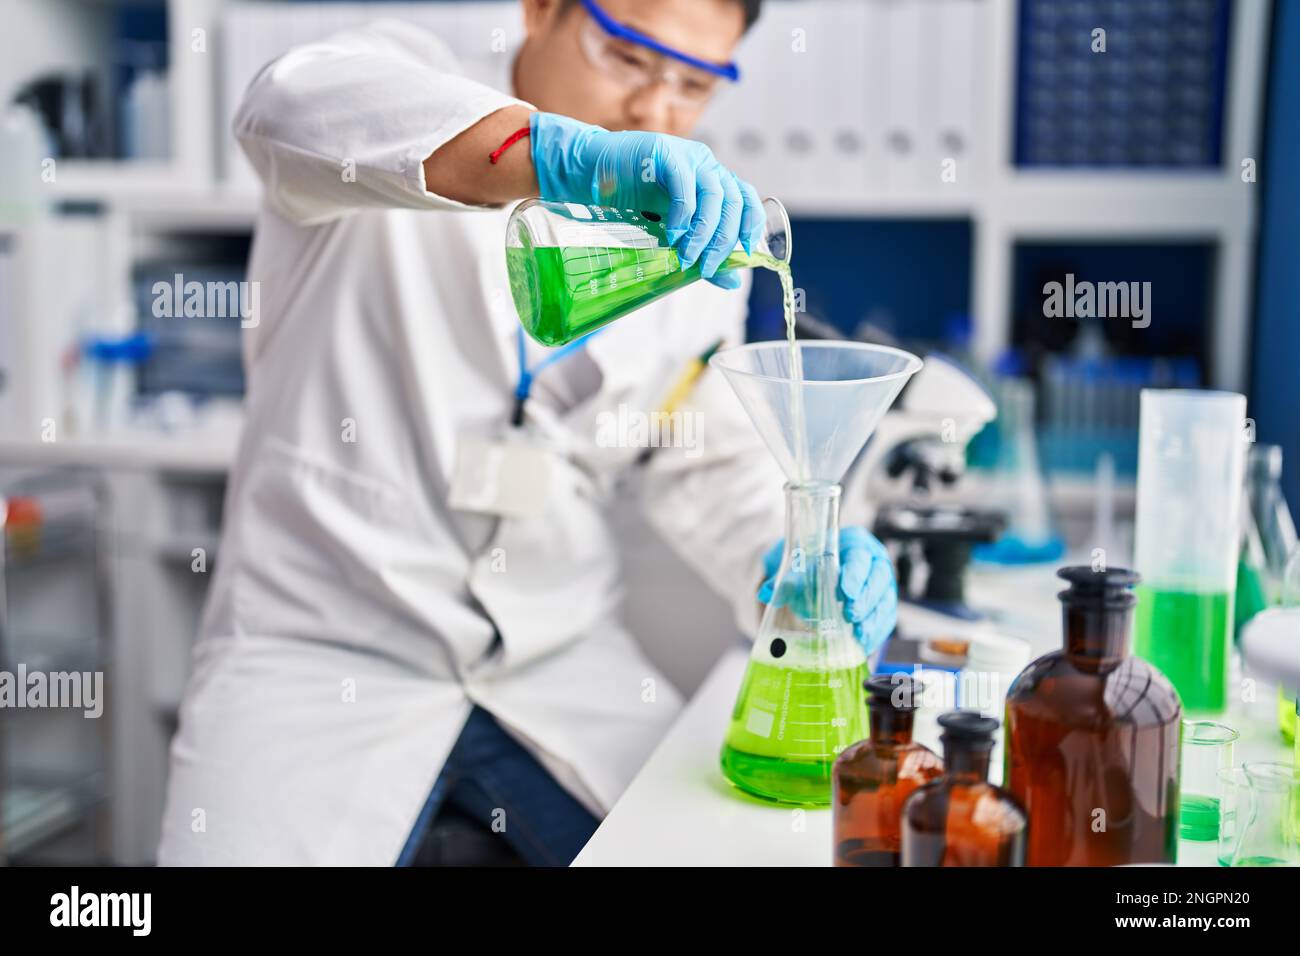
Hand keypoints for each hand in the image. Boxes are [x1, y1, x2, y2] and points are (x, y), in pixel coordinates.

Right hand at [529, 112, 764, 288]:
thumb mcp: (671, 231)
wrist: (592, 174)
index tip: (746, 253)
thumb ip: (702, 250)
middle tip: (708, 266)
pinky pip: (684, 185)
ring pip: (713, 194)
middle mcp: (706, 164)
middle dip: (724, 238)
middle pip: (732, 200)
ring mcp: (686, 155)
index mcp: (713, 179)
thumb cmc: (631, 200)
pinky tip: (673, 234)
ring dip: (704, 231)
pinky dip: (683, 214)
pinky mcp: (665, 152)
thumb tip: (731, 281)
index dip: (751, 225)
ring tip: (687, 256)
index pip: (746, 198)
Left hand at [758, 527, 897, 654]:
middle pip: (879, 579)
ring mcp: (881, 584)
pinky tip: (863, 644)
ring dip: (873, 620)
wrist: (815, 571)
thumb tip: (766, 593)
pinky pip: (885, 619)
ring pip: (885, 601)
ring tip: (859, 635)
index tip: (845, 593)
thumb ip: (783, 578)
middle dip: (865, 600)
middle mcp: (873, 561)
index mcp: (854, 543)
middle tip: (850, 615)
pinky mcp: (882, 605)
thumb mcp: (795, 565)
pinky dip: (875, 633)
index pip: (860, 556)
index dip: (855, 575)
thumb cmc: (810, 562)